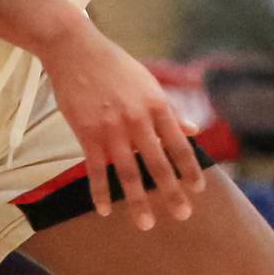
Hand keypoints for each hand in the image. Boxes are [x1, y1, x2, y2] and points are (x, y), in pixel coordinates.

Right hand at [38, 16, 205, 230]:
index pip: (178, 143)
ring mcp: (111, 128)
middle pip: (157, 163)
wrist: (76, 50)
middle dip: (171, 192)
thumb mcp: (148, 82)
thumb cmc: (115, 65)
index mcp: (156, 104)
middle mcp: (137, 118)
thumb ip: (170, 110)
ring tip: (146, 224)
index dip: (189, 168)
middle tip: (182, 216)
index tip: (198, 189)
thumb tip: (194, 131)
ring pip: (128, 172)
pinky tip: (105, 210)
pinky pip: (96, 169)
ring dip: (138, 201)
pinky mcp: (86, 133)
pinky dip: (100, 191)